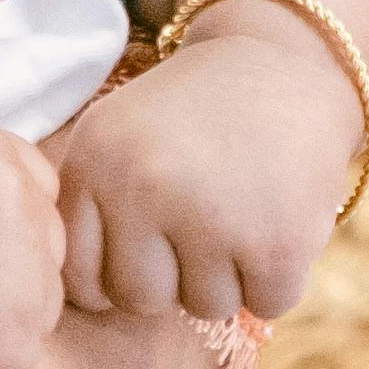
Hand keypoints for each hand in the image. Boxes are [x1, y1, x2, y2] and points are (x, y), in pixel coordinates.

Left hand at [59, 41, 355, 325]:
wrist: (286, 62)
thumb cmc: (189, 118)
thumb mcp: (113, 139)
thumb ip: (83, 212)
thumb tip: (86, 302)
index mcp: (93, 163)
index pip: (82, 283)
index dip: (118, 272)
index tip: (148, 240)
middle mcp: (143, 187)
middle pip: (141, 300)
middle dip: (174, 276)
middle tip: (203, 219)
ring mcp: (210, 216)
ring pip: (206, 306)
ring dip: (229, 275)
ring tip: (242, 211)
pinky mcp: (277, 241)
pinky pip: (268, 303)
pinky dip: (278, 278)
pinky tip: (278, 222)